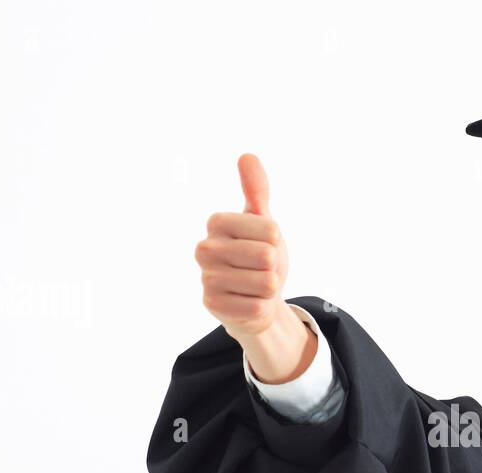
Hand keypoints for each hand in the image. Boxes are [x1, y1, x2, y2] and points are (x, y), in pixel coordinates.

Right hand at [195, 153, 292, 342]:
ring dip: (269, 288)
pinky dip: (262, 307)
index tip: (265, 244)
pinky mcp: (213, 306)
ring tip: (256, 285)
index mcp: (216, 222)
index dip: (277, 240)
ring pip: (265, 283)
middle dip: (274, 266)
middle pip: (267, 257)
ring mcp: (207, 279)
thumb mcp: (263, 222)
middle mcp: (205, 248)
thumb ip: (256, 190)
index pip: (271, 230)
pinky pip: (258, 306)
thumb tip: (247, 156)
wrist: (254, 297)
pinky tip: (249, 302)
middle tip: (261, 269)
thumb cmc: (259, 256)